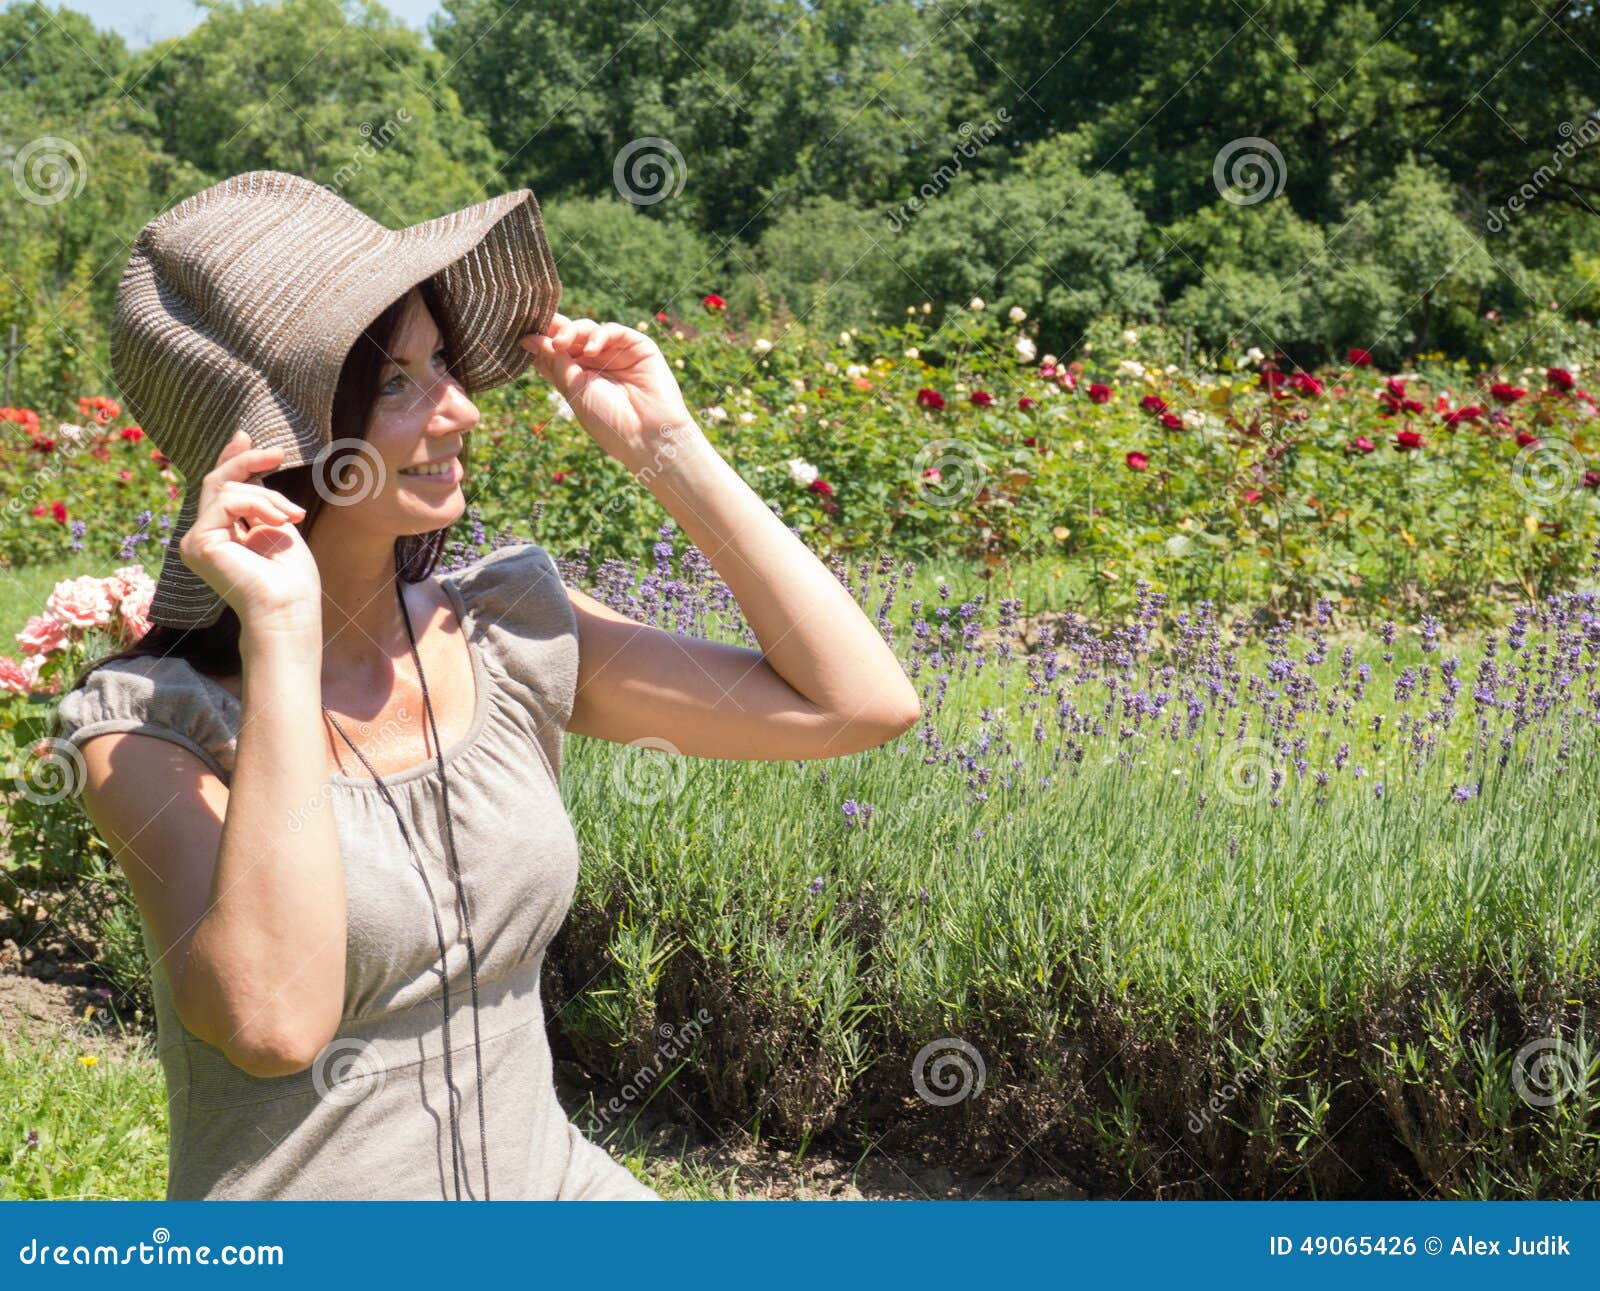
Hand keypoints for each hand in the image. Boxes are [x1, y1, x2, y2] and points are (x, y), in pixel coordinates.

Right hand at [178, 430, 321, 629]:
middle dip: (247, 462)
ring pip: (227, 489)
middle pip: (217, 482)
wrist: (289, 609)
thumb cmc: (291, 578)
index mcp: (221, 534)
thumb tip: (250, 457)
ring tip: (293, 516)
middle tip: (277, 453)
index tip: (246, 438)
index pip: (219, 488)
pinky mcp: (198, 543)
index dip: (231, 460)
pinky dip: (259, 504)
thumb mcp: (276, 522)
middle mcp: (202, 537)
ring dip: (268, 497)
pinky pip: (228, 501)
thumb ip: (258, 495)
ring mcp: (196, 541)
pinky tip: (281, 521)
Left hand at [519, 313, 695, 473]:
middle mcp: (597, 362)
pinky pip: (614, 331)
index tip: (522, 336)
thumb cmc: (608, 420)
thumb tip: (529, 338)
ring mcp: (617, 353)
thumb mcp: (572, 390)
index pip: (555, 349)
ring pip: (588, 329)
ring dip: (572, 332)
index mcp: (578, 376)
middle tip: (544, 336)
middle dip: (554, 331)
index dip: (541, 339)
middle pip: (570, 335)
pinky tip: (589, 350)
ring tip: (561, 344)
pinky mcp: (638, 347)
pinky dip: (599, 335)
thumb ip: (554, 360)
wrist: (646, 436)